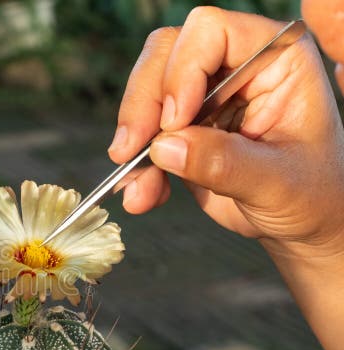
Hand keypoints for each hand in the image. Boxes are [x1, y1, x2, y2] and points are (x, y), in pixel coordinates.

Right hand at [108, 6, 343, 260]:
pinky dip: (135, 165)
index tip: (174, 122)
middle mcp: (236, 67)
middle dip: (143, 105)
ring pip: (145, 92)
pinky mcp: (182, 128)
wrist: (301, 224)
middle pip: (166, 55)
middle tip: (131, 151)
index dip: (184, 70)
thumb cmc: (311, 195)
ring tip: (139, 188)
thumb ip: (224, 163)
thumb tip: (164, 146)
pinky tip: (144, 195)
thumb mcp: (277, 183)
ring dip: (133, 139)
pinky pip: (142, 133)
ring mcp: (204, 96)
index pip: (213, 32)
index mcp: (276, 59)